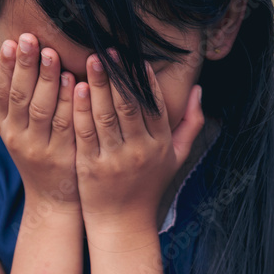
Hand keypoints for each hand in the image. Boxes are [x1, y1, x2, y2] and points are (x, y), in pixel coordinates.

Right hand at [0, 33, 79, 211]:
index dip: (5, 66)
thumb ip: (23, 102)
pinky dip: (69, 103)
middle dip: (25, 65)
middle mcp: (19, 137)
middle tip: (30, 38)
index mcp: (7, 127)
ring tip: (52, 54)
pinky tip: (75, 83)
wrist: (54, 201)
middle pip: (20, 96)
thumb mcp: (24, 131)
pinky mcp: (63, 157)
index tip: (10, 41)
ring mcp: (40, 148)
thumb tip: (23, 57)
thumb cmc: (43, 156)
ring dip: (47, 80)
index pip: (1, 92)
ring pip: (42, 110)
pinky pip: (66, 126)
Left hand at [73, 53, 204, 231]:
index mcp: (161, 145)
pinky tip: (75, 87)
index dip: (144, 80)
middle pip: (129, 106)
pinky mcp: (91, 167)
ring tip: (91, 60)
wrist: (123, 223)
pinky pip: (85, 132)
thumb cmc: (150, 185)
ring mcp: (115, 159)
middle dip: (118, 76)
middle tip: (108, 50)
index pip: (154, 105)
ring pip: (106, 115)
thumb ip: (191, 123)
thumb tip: (198, 90)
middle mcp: (140, 151)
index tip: (134, 57)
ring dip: (98, 85)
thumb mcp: (177, 157)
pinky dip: (81, 108)